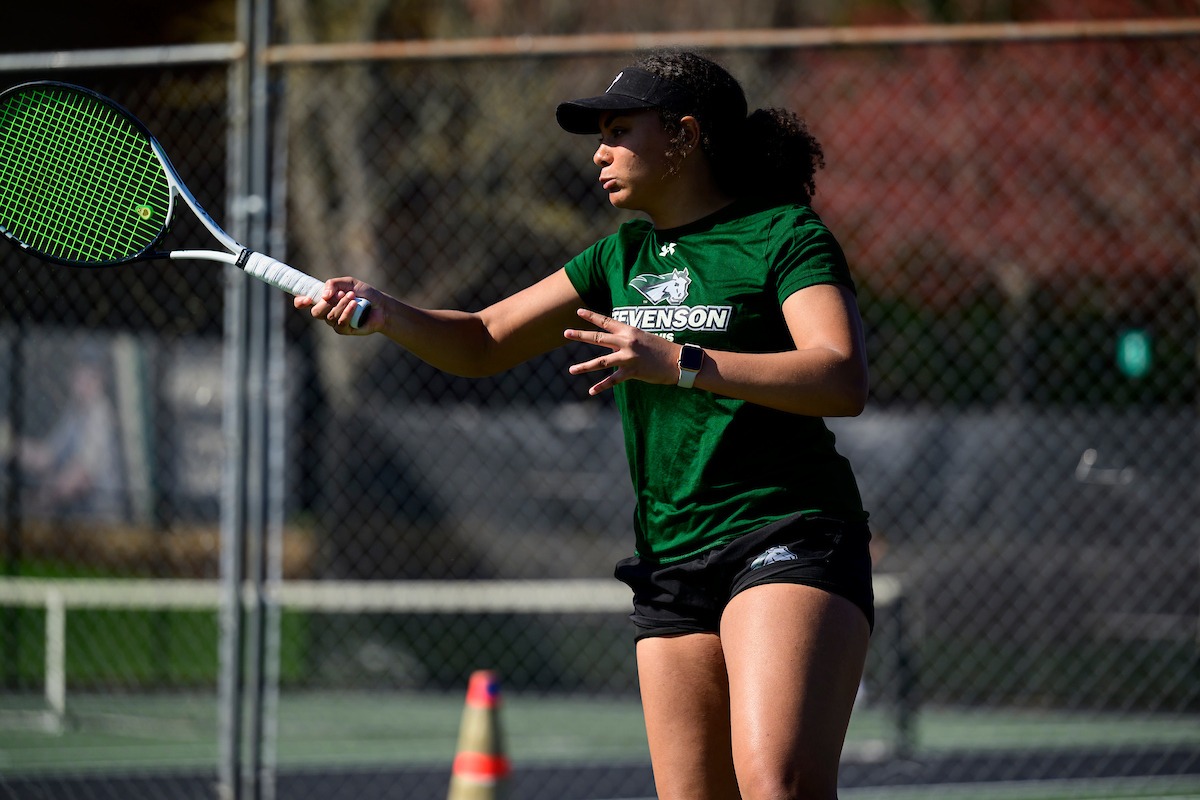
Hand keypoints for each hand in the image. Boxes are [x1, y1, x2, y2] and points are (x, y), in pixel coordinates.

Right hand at [294, 277, 377, 333]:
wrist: (381, 305)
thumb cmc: (364, 293)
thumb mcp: (349, 283)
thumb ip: (334, 284)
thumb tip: (324, 295)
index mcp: (324, 299)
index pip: (304, 303)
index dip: (301, 302)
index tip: (305, 299)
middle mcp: (327, 312)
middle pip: (316, 312)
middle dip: (328, 303)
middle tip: (342, 294)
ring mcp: (334, 322)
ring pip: (329, 317)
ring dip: (341, 305)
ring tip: (353, 297)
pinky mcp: (344, 329)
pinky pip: (340, 323)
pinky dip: (347, 312)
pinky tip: (355, 305)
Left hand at [564, 308, 678, 394]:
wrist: (678, 360)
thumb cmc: (662, 348)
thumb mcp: (644, 337)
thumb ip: (627, 338)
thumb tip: (614, 340)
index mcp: (629, 330)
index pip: (607, 321)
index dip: (592, 316)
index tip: (579, 312)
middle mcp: (626, 341)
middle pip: (599, 338)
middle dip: (581, 335)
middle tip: (566, 332)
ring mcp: (628, 357)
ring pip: (601, 361)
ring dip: (585, 366)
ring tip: (571, 370)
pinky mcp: (632, 371)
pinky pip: (613, 380)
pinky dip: (601, 386)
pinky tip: (590, 391)